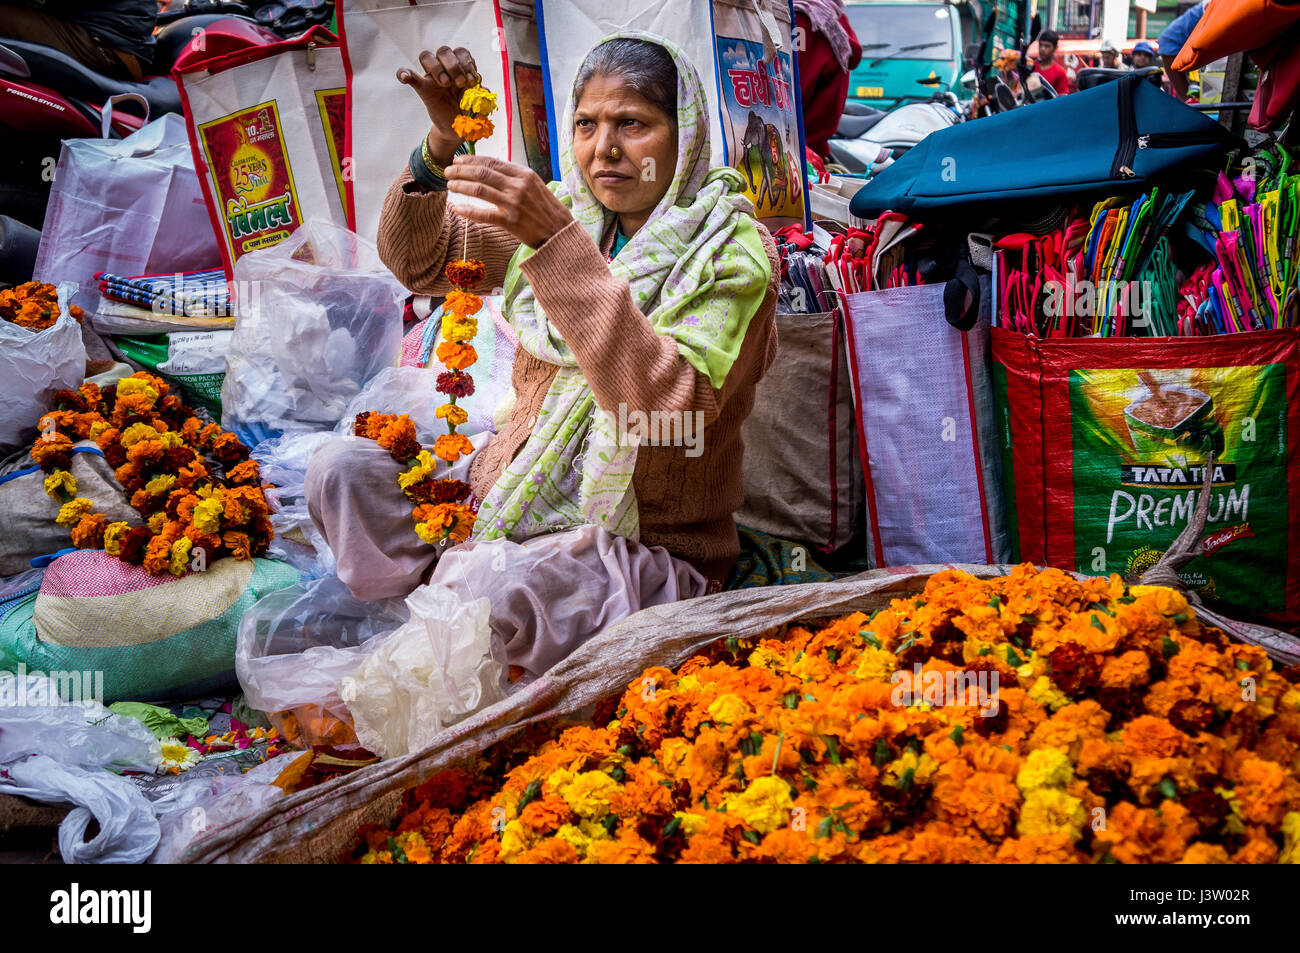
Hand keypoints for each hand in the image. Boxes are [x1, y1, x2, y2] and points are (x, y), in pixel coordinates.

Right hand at [397, 46, 479, 160]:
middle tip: (461, 84)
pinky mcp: (423, 89)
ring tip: (446, 84)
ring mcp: (432, 78)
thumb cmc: (468, 112)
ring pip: (427, 57)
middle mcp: (445, 69)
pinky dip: (404, 73)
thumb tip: (482, 88)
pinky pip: (410, 77)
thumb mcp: (479, 104)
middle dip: (454, 65)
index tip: (473, 81)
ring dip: (438, 68)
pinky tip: (404, 76)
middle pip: (444, 51)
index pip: (461, 52)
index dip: (467, 63)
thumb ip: (481, 95)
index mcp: (461, 68)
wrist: (457, 129)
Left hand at [445, 155, 573, 248]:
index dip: (471, 160)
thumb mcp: (534, 186)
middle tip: (447, 171)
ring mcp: (514, 203)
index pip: (491, 162)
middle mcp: (518, 185)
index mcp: (524, 174)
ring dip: (461, 186)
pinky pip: (484, 214)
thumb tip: (491, 170)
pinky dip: (468, 211)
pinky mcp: (510, 221)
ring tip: (450, 185)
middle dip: (461, 170)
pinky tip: (458, 208)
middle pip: (482, 173)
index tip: (458, 160)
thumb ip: (515, 177)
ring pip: (480, 189)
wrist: (560, 233)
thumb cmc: (546, 210)